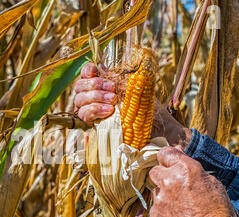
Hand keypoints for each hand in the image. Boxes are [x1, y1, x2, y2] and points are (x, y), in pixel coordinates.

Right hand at [74, 63, 191, 147]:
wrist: (158, 131)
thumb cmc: (150, 109)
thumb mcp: (140, 88)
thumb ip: (126, 77)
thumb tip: (115, 64)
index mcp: (103, 85)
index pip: (87, 74)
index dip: (88, 71)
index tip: (97, 70)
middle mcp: (93, 97)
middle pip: (79, 87)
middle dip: (95, 84)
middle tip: (113, 88)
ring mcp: (90, 111)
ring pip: (80, 100)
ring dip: (96, 96)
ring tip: (113, 101)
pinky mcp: (92, 125)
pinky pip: (84, 115)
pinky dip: (94, 110)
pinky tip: (108, 111)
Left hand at [149, 147, 238, 216]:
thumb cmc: (218, 211)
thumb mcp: (212, 182)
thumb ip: (192, 168)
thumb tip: (179, 155)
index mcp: (186, 169)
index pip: (164, 153)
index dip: (168, 159)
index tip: (170, 164)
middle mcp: (169, 181)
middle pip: (154, 171)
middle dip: (163, 177)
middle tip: (176, 187)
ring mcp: (159, 199)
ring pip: (155, 191)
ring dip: (164, 195)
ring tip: (180, 207)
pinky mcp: (155, 215)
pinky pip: (155, 208)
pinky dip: (163, 212)